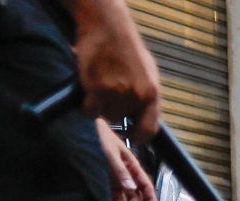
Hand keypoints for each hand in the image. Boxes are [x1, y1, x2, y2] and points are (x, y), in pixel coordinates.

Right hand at [70, 0, 161, 141]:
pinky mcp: (98, 88)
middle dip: (112, 109)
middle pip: (120, 120)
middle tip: (109, 89)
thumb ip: (146, 96)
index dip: (139, 137)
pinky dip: (87, 103)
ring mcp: (117, 94)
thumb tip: (143, 117)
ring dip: (99, 104)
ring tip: (101, 82)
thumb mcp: (147, 73)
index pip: (149, 130)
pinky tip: (90, 86)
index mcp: (152, 93)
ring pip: (104, 115)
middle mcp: (137, 96)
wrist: (108, 26)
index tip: (131, 136)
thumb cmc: (126, 47)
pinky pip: (90, 110)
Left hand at [96, 119, 156, 200]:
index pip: (145, 184)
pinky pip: (111, 195)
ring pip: (123, 197)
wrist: (82, 127)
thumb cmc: (98, 135)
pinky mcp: (104, 180)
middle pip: (134, 194)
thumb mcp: (110, 153)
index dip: (151, 199)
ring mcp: (115, 177)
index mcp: (131, 164)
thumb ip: (120, 171)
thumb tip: (131, 189)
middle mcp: (125, 173)